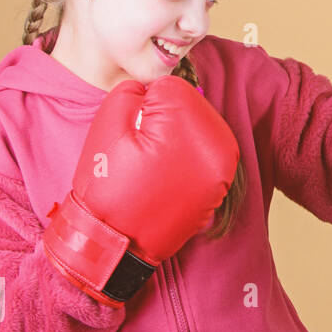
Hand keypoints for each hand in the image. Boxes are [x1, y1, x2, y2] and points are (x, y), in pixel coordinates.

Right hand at [43, 76, 239, 306]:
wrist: (113, 243)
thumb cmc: (107, 185)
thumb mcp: (107, 126)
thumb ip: (130, 92)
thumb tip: (149, 89)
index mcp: (195, 128)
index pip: (172, 88)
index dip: (142, 104)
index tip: (132, 130)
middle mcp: (220, 146)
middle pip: (190, 107)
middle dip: (163, 120)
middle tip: (140, 149)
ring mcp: (225, 169)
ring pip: (197, 129)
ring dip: (176, 137)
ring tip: (152, 164)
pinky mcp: (221, 186)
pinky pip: (200, 154)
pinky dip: (184, 157)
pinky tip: (165, 175)